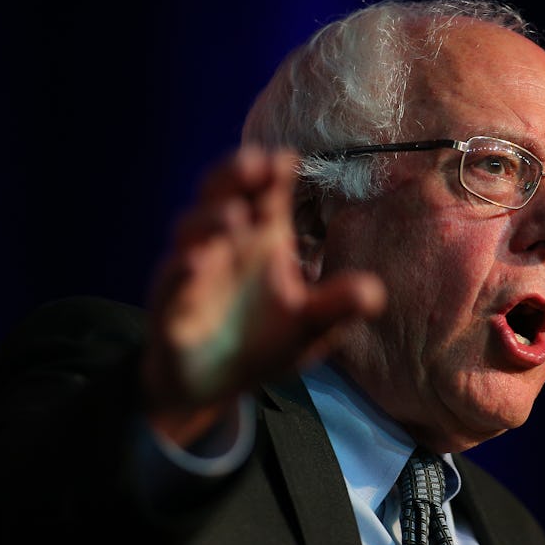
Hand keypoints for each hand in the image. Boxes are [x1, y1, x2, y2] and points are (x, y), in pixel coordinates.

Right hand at [141, 147, 384, 443]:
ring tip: (236, 215)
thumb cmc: (264, 342)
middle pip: (222, 193)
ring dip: (211, 219)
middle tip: (256, 163)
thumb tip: (375, 293)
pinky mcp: (169, 306)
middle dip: (235, 175)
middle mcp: (224, 243)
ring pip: (192, 231)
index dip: (272, 171)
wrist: (213, 387)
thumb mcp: (310, 324)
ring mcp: (192, 270)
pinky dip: (183, 270)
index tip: (285, 158)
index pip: (265, 192)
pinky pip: (171, 282)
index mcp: (261, 237)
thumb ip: (337, 304)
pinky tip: (198, 263)